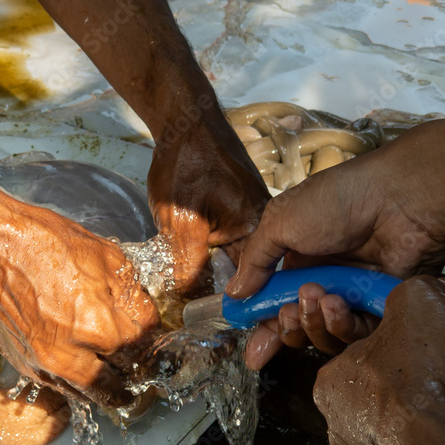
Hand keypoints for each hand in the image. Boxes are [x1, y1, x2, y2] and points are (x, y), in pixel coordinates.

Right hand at [0, 192, 161, 408]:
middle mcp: (71, 355)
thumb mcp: (105, 256)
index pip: (142, 351)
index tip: (154, 341)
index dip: (153, 345)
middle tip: (142, 368)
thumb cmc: (43, 243)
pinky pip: (60, 388)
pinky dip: (76, 383)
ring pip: (89, 395)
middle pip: (118, 385)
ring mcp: (44, 364)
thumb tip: (146, 319)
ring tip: (118, 377)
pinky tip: (84, 366)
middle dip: (134, 377)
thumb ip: (132, 295)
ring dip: (107, 389)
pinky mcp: (24, 364)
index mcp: (98, 327)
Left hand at [147, 120, 269, 295]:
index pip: (254, 280)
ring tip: (200, 288)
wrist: (187, 120)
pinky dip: (216, 249)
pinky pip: (232, 237)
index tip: (223, 323)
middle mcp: (265, 222)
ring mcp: (255, 212)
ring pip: (237, 254)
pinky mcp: (242, 204)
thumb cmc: (186, 165)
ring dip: (219, 269)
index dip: (238, 302)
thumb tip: (189, 296)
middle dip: (230, 289)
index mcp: (258, 228)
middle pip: (249, 269)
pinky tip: (200, 255)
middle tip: (205, 309)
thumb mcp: (180, 223)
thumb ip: (187, 263)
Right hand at [226, 133, 444, 366]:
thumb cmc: (338, 201)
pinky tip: (339, 303)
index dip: (264, 330)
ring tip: (318, 298)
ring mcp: (355, 295)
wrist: (399, 199)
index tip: (253, 352)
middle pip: (301, 328)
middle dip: (289, 328)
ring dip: (315, 324)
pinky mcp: (383, 307)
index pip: (276, 305)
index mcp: (299, 260)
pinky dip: (344, 324)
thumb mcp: (281, 221)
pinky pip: (359, 334)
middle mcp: (326, 280)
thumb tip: (235, 294)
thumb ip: (255, 260)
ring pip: (328, 335)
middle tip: (289, 312)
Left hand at [312, 276, 444, 444]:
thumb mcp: (416, 303)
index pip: (358, 348)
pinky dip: (436, 444)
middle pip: (379, 386)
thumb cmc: (421, 381)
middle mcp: (338, 424)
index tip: (421, 330)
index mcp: (330, 381)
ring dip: (426, 409)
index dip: (394, 332)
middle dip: (411, 371)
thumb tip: (424, 289)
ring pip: (398, 423)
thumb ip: (412, 289)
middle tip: (443, 361)